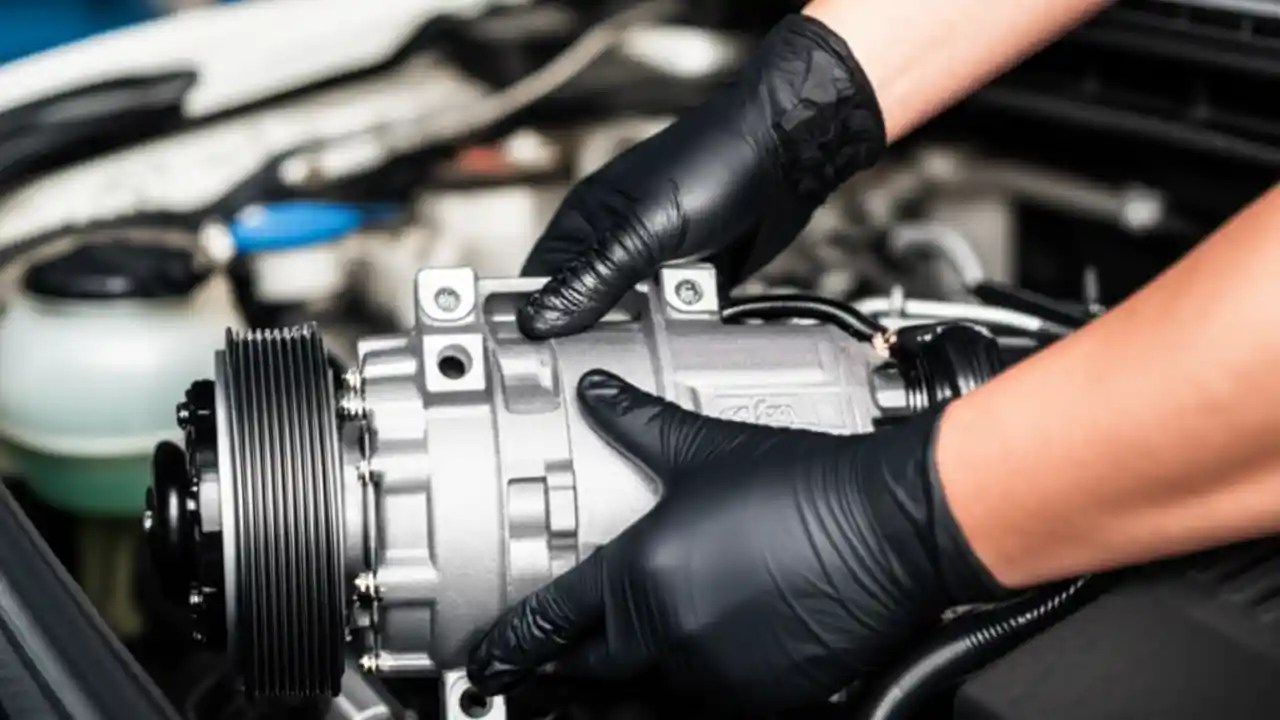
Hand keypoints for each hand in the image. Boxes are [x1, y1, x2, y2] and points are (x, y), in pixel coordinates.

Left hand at [467, 371, 1003, 710]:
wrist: (888, 527)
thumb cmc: (804, 485)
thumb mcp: (707, 449)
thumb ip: (640, 424)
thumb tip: (597, 392)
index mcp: (643, 574)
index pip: (553, 620)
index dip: (512, 645)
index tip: (489, 661)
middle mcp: (669, 633)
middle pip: (590, 673)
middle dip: (558, 679)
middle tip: (537, 681)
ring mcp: (716, 672)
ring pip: (645, 702)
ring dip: (615, 701)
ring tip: (595, 700)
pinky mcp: (763, 697)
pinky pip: (706, 707)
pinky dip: (685, 700)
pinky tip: (685, 683)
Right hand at [518, 15, 885, 338]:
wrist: (787, 155)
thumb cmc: (712, 164)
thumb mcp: (644, 228)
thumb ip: (595, 277)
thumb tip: (540, 319)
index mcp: (584, 223)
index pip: (540, 284)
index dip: (539, 322)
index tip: (542, 361)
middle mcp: (612, 246)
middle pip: (584, 312)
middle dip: (594, 336)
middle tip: (601, 360)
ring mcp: (652, 265)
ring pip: (630, 323)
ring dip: (642, 334)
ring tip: (653, 338)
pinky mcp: (689, 281)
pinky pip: (670, 320)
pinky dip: (677, 328)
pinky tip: (685, 329)